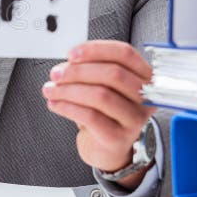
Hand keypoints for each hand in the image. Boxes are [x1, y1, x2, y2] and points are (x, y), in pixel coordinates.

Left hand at [41, 40, 154, 189]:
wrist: (106, 147)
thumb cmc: (104, 111)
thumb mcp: (103, 85)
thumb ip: (92, 68)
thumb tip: (70, 61)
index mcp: (144, 77)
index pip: (124, 54)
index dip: (96, 50)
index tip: (72, 54)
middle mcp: (145, 97)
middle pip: (113, 74)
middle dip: (78, 71)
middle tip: (56, 74)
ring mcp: (134, 119)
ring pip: (101, 95)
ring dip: (68, 90)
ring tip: (51, 89)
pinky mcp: (118, 137)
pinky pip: (90, 116)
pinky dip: (67, 107)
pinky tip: (55, 104)